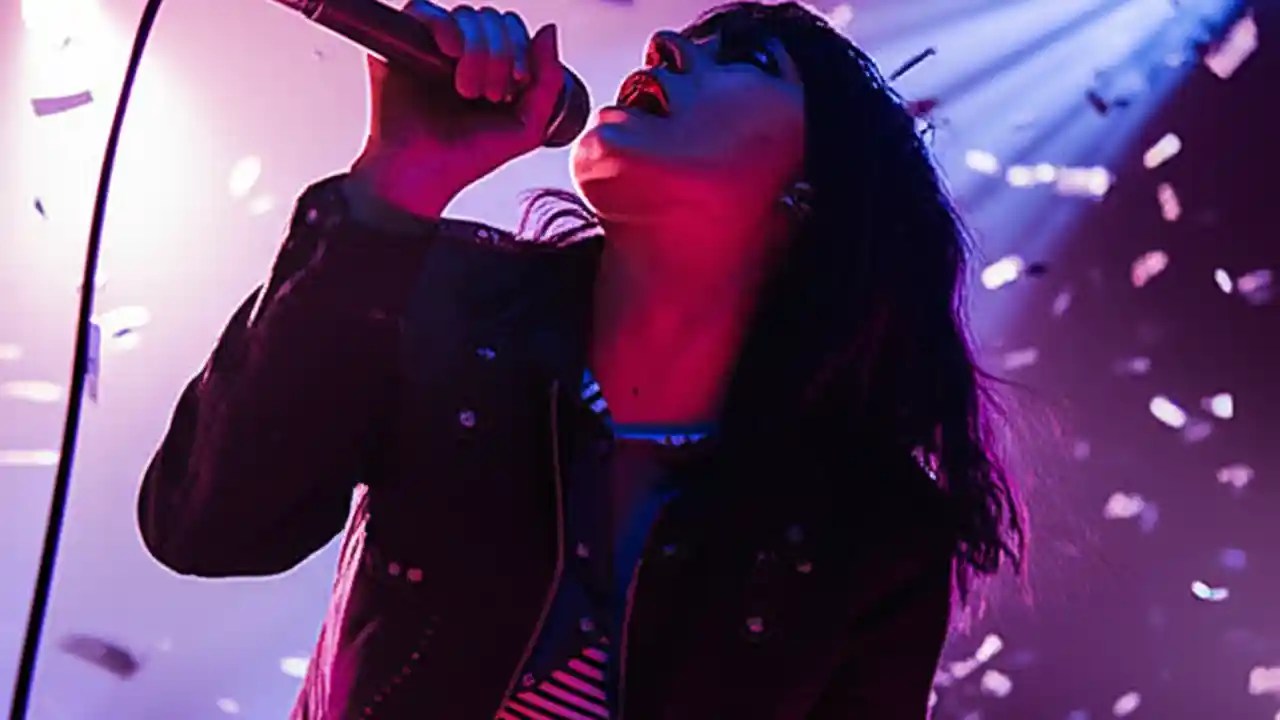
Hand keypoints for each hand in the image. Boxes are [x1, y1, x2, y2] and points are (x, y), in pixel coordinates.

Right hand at [349, 1, 562, 218]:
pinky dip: (444, 26)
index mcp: (492, 66)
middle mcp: (461, 52)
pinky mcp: (401, 43)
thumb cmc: (470, 156)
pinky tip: (450, 53)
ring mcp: (432, 46)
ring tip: (467, 90)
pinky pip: (424, 10)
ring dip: (478, 50)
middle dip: (500, 54)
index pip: (512, 29)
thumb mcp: (527, 125)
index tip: (516, 86)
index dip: (521, 49)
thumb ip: (548, 80)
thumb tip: (548, 31)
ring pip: (466, 15)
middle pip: (493, 19)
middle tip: (490, 96)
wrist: (423, 174)